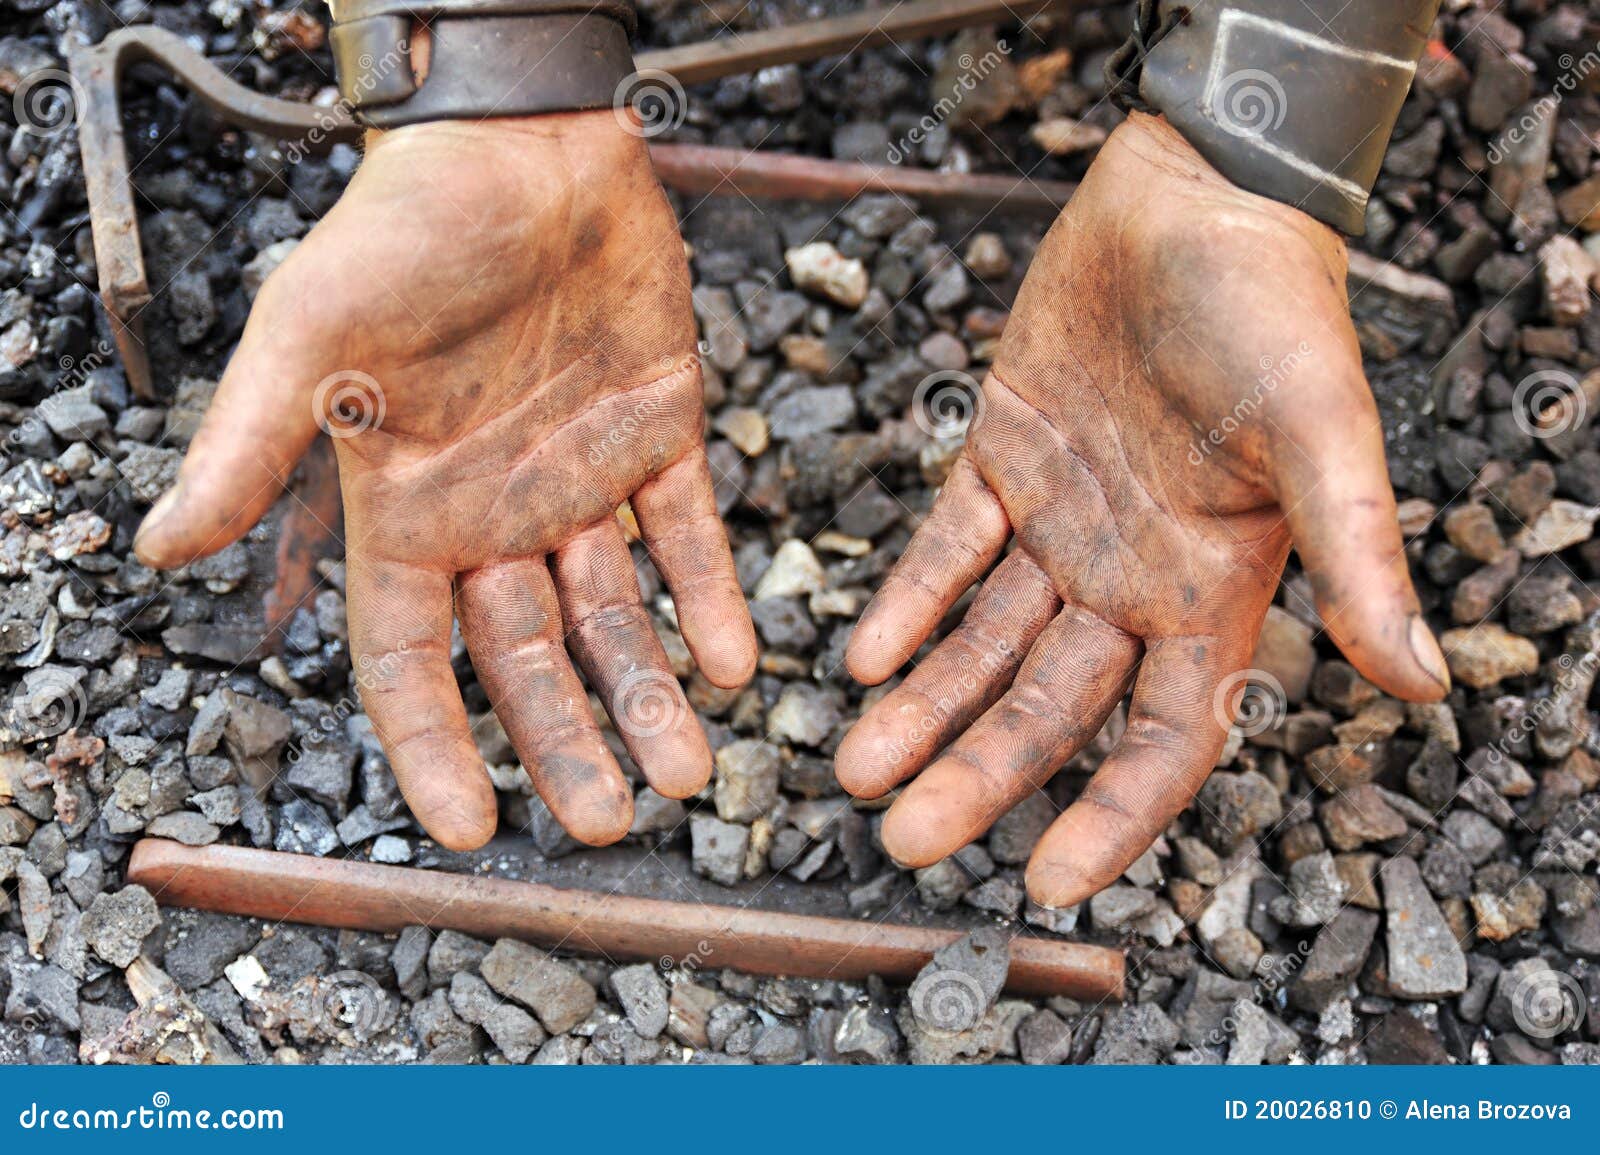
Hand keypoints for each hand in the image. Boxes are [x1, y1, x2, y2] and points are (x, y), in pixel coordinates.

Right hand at [135, 112, 756, 850]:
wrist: (525, 140)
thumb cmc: (405, 228)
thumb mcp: (312, 334)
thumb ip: (251, 444)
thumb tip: (156, 546)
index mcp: (407, 512)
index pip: (411, 657)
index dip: (435, 745)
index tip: (472, 828)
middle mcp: (495, 514)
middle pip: (529, 659)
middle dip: (569, 742)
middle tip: (618, 821)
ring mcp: (581, 480)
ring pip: (616, 614)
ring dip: (652, 691)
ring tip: (692, 769)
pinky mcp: (659, 435)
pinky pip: (689, 534)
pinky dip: (714, 596)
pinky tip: (738, 661)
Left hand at [837, 111, 1448, 908]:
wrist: (1197, 189)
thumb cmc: (1277, 302)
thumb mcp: (1322, 430)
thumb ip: (1357, 552)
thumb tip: (1424, 682)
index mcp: (1213, 590)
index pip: (1167, 739)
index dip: (1113, 816)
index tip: (1047, 883)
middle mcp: (1132, 576)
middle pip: (1050, 707)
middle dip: (978, 774)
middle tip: (902, 836)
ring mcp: (1063, 523)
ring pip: (984, 640)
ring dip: (924, 705)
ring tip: (858, 768)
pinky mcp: (1004, 458)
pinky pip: (948, 548)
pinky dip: (908, 600)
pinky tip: (864, 655)